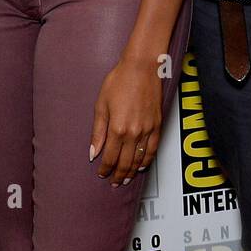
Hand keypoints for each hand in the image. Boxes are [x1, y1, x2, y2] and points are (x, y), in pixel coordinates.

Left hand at [89, 56, 163, 186]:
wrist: (141, 68)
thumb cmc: (120, 81)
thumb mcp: (101, 105)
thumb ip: (98, 131)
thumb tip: (93, 152)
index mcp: (117, 128)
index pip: (110, 157)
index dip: (105, 169)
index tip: (101, 173)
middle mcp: (134, 133)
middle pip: (125, 163)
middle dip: (118, 175)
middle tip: (113, 182)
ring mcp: (147, 130)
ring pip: (139, 160)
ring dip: (131, 172)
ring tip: (125, 179)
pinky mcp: (158, 126)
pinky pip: (153, 150)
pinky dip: (147, 161)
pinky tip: (141, 166)